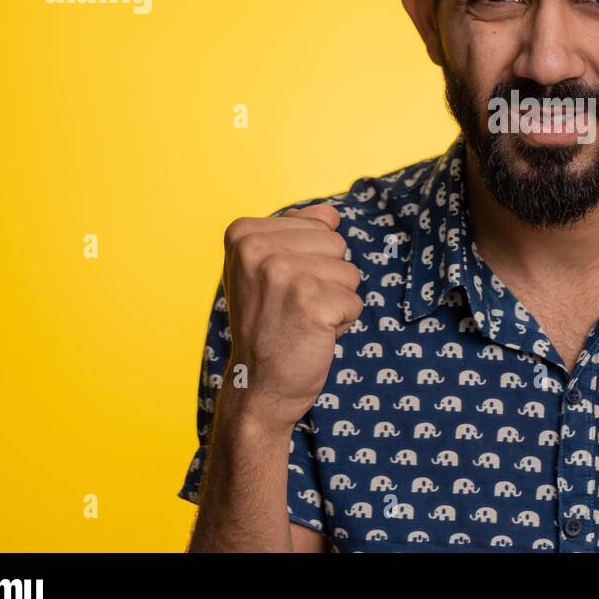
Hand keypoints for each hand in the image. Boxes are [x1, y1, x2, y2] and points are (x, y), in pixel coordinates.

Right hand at [219, 202, 362, 431]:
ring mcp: (284, 273)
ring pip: (350, 272)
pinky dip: (342, 323)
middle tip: (293, 306)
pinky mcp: (311, 302)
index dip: (310, 260)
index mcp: (244, 233)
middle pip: (337, 244)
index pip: (319, 224)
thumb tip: (329, 212)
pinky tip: (311, 335)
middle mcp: (258, 249)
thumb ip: (296, 234)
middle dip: (326, 279)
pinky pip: (355, 302)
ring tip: (302, 320)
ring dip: (334, 301)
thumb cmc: (268, 326)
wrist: (256, 385)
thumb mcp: (267, 269)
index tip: (280, 288)